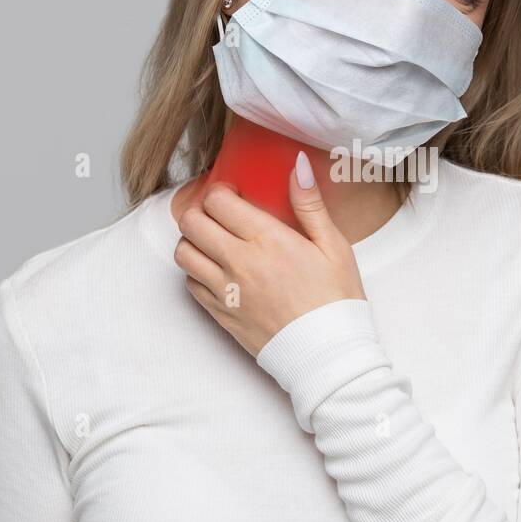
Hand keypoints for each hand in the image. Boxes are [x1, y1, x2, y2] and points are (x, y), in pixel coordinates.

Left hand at [174, 151, 366, 356]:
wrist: (329, 355)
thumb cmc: (337, 300)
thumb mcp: (334, 247)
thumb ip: (310, 204)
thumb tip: (299, 165)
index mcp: (268, 240)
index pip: (218, 201)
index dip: (221, 192)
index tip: (234, 195)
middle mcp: (240, 263)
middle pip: (191, 222)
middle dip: (201, 211)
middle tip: (219, 215)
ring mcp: (226, 291)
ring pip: (183, 253)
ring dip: (193, 241)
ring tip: (213, 242)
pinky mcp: (222, 315)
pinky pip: (191, 285)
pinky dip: (197, 273)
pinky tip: (218, 272)